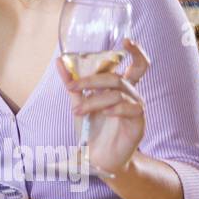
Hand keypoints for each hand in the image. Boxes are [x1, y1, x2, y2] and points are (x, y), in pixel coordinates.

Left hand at [55, 38, 149, 178]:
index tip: (126, 40)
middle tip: (74, 85)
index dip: (136, 51)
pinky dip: (114, 109)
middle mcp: (132, 95)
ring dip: (93, 100)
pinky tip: (103, 114)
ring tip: (77, 111)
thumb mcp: (80, 102)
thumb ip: (73, 83)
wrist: (101, 158)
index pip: (136, 64)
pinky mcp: (139, 123)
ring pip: (117, 93)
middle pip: (123, 76)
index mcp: (121, 87)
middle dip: (95, 78)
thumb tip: (60, 61)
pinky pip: (130, 109)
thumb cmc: (94, 129)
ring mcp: (137, 108)